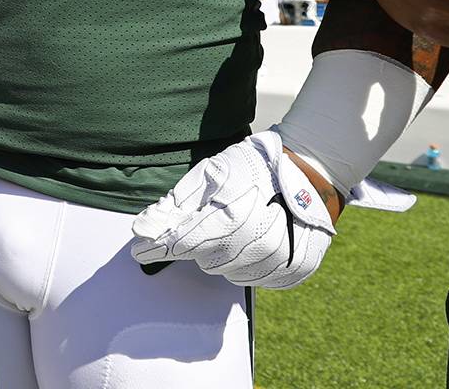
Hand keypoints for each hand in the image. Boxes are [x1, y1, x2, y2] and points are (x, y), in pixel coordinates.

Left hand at [130, 131, 336, 288]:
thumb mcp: (211, 172)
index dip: (158, 247)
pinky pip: (258, 281)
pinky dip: (248, 265)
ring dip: (222, 255)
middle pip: (205, 261)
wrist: (308, 170)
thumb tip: (142, 229)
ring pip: (230, 273)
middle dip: (197, 243)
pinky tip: (250, 243)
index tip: (140, 250)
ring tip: (233, 228)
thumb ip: (176, 203)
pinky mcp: (296, 269)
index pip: (182, 245)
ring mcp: (280, 259)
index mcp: (232, 216)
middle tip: (207, 221)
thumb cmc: (254, 167)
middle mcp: (258, 243)